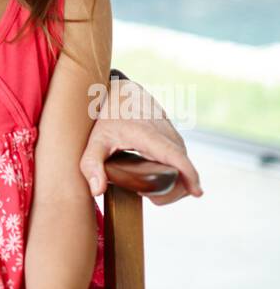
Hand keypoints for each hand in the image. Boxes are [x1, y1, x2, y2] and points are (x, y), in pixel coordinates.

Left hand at [80, 81, 202, 205]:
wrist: (120, 92)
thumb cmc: (108, 116)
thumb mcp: (95, 139)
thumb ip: (91, 164)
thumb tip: (97, 190)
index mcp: (149, 135)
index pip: (177, 156)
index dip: (189, 175)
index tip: (197, 192)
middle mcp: (166, 134)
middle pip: (183, 169)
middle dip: (172, 191)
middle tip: (147, 197)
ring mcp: (172, 135)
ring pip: (183, 166)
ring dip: (174, 184)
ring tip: (149, 191)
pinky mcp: (173, 138)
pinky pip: (181, 160)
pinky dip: (175, 174)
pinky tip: (158, 181)